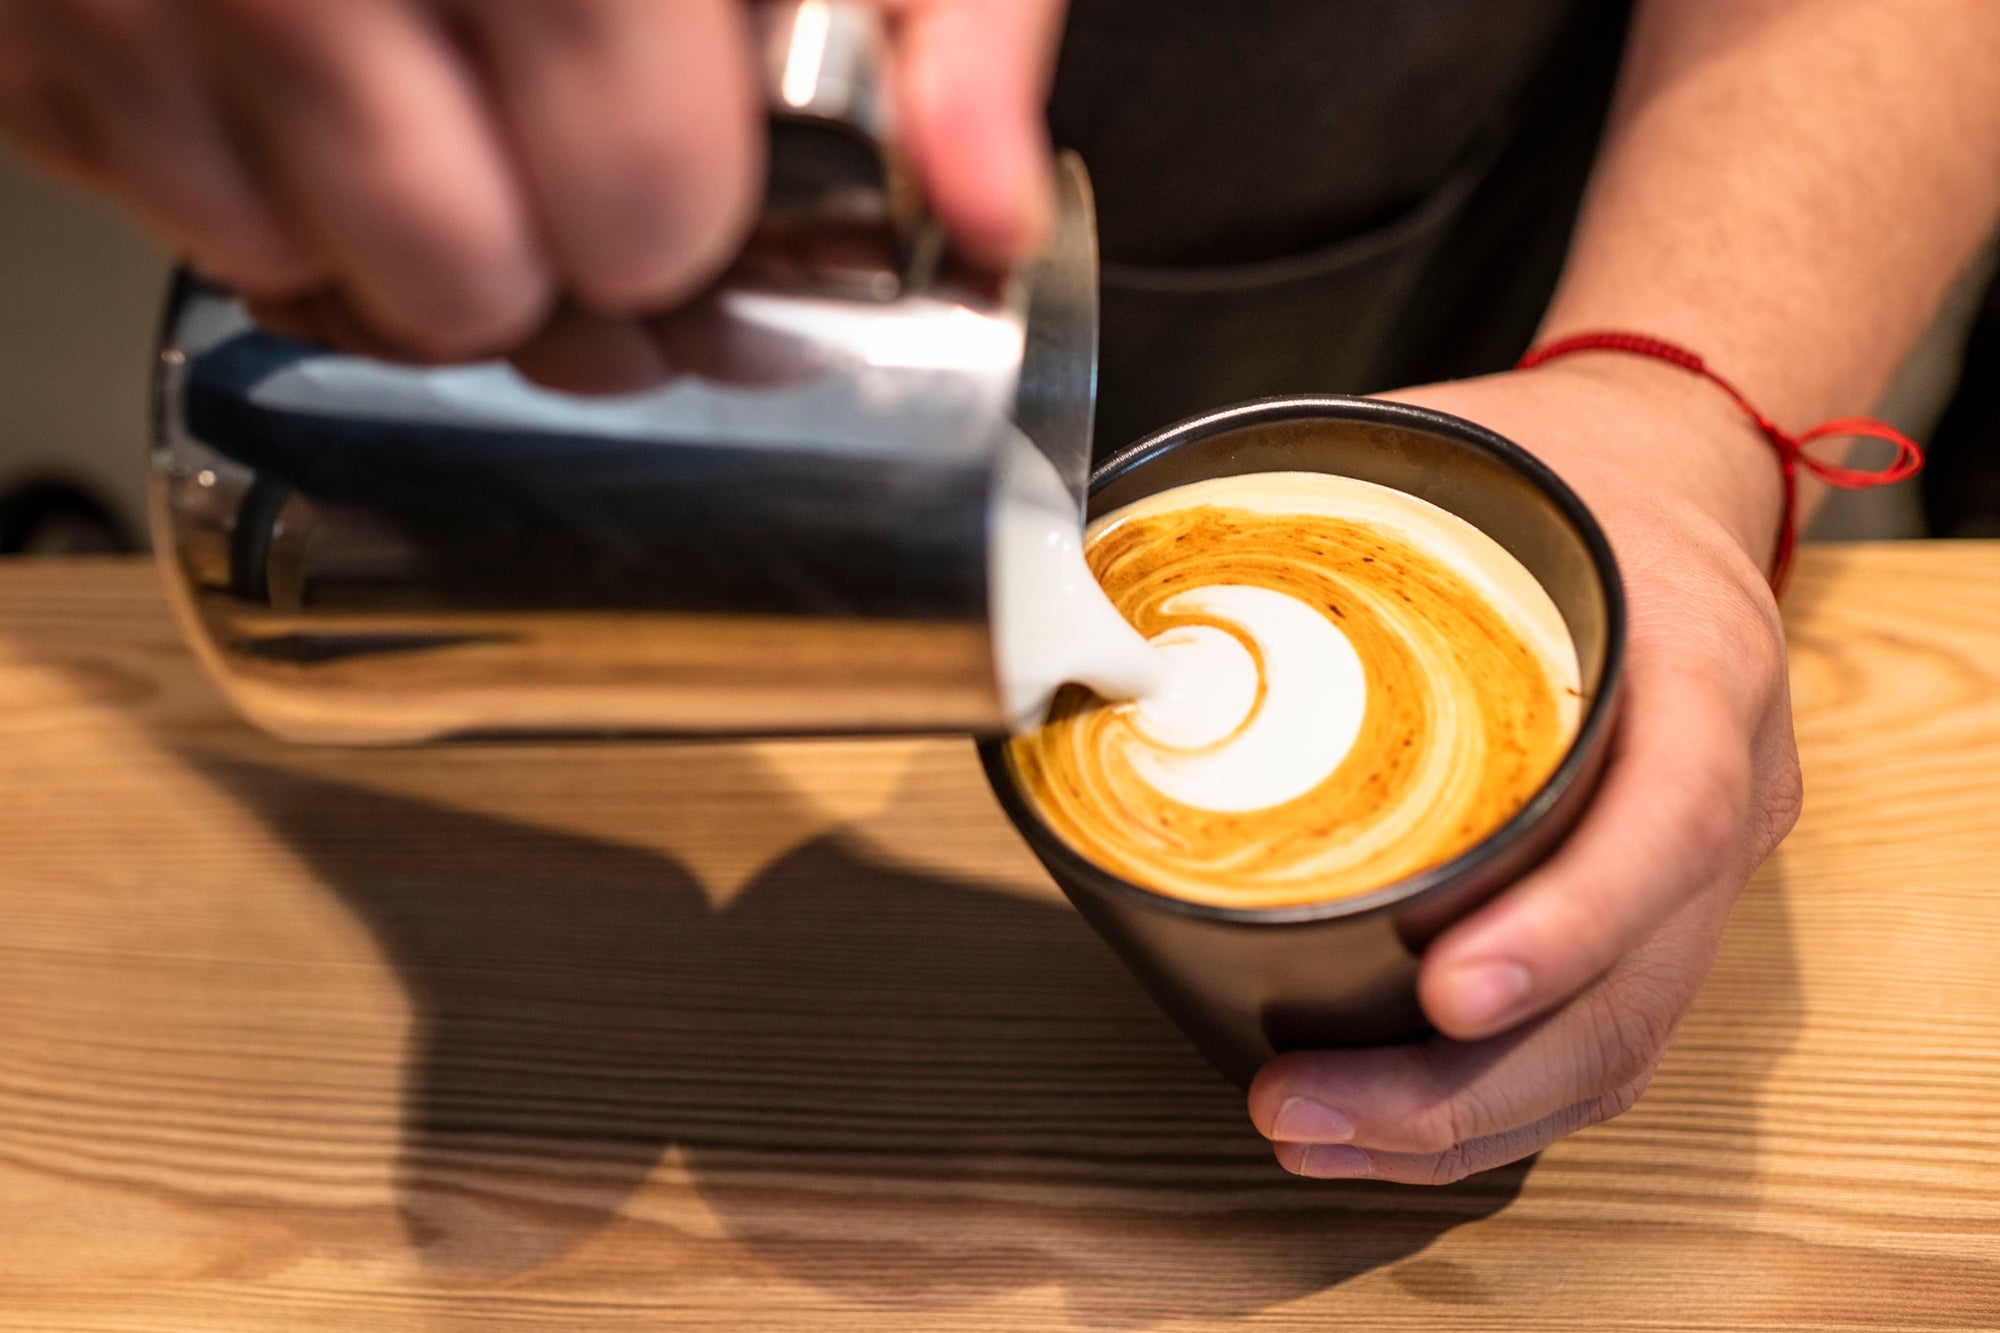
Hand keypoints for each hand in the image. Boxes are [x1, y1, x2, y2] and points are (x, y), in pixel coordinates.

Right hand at [0, 0, 1063, 360]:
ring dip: (385, 224)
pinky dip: (243, 168)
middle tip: (561, 145)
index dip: (683, 222)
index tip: (683, 166)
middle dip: (546, 255)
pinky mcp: (22, 21)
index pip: (641, 222)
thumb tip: (982, 212)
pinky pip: (156, 200)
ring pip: (300, 272)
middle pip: (469, 291)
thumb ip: (937, 10)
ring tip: (423, 78)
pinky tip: (302, 58)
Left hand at [1247, 357, 1804, 1184]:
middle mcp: (1725, 779)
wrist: (1667, 470)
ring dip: (1467, 1124)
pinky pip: (1603, 1036)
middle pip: (1639, 988)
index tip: (1446, 993)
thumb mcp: (1454, 446)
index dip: (1567, 923)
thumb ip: (1315, 507)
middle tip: (1304, 1105)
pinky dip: (1496, 1106)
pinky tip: (1384, 1126)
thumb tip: (1106, 578)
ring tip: (1317, 1134)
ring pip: (1622, 1045)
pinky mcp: (1657, 910)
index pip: (1673, 816)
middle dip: (1469, 1085)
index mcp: (1693, 655)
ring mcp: (1703, 865)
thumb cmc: (1553, 467)